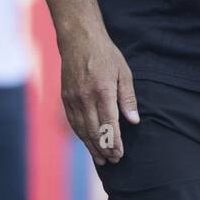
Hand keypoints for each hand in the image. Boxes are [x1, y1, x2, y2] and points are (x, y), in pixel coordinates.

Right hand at [58, 26, 138, 165]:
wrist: (78, 39)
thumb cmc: (106, 55)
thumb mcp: (124, 72)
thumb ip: (128, 98)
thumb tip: (134, 121)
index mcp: (102, 90)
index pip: (109, 124)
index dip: (115, 142)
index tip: (120, 154)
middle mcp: (85, 97)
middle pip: (94, 131)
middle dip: (104, 149)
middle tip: (114, 160)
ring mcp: (72, 98)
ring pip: (82, 130)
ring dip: (92, 146)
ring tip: (102, 159)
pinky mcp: (65, 98)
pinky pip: (73, 122)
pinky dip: (81, 135)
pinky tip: (88, 143)